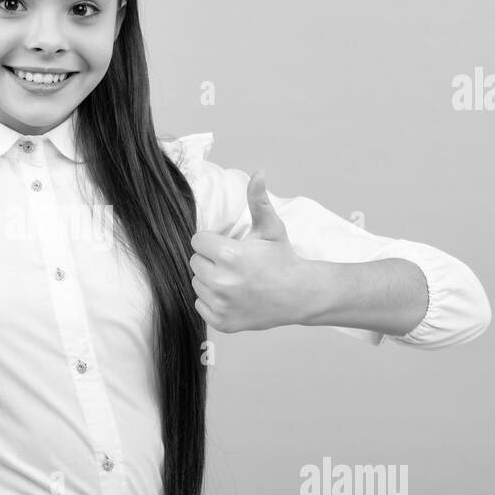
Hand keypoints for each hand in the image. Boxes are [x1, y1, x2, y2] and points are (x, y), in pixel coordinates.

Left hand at [189, 170, 320, 332]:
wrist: (299, 295)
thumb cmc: (282, 259)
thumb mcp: (271, 228)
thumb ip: (258, 200)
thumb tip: (258, 173)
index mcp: (229, 255)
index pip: (197, 241)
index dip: (212, 241)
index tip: (229, 246)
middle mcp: (222, 281)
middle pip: (194, 262)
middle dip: (210, 260)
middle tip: (233, 264)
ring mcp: (221, 304)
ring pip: (196, 283)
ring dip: (209, 280)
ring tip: (234, 279)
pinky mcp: (221, 321)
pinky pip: (200, 305)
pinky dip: (212, 301)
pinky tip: (232, 295)